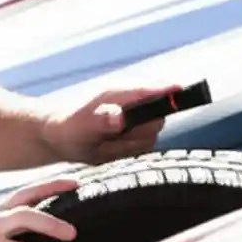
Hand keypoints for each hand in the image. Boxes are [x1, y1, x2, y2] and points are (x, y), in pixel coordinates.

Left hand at [40, 85, 182, 164]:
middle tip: (112, 138)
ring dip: (129, 145)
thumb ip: (100, 121)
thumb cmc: (69, 128)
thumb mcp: (81, 126)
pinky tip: (110, 150)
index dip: (166, 90)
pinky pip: (144, 148)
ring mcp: (136, 121)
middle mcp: (132, 106)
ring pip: (151, 136)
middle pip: (158, 118)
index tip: (179, 89)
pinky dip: (128, 152)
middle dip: (139, 132)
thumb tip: (118, 117)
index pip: (148, 91)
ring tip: (106, 144)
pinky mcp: (136, 136)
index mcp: (119, 96)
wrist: (62, 141)